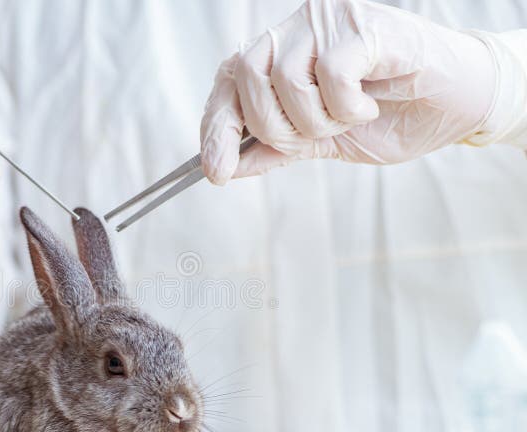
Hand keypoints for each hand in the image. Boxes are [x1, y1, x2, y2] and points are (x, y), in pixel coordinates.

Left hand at [200, 0, 496, 183]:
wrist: (456, 108)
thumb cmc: (391, 117)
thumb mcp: (321, 143)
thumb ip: (273, 149)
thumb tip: (224, 166)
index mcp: (282, 53)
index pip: (228, 81)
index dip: (216, 126)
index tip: (215, 171)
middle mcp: (299, 28)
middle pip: (248, 77)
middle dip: (278, 126)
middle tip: (319, 133)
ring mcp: (329, 20)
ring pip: (285, 77)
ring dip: (317, 119)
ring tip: (349, 117)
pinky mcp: (362, 24)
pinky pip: (330, 73)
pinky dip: (347, 105)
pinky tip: (368, 103)